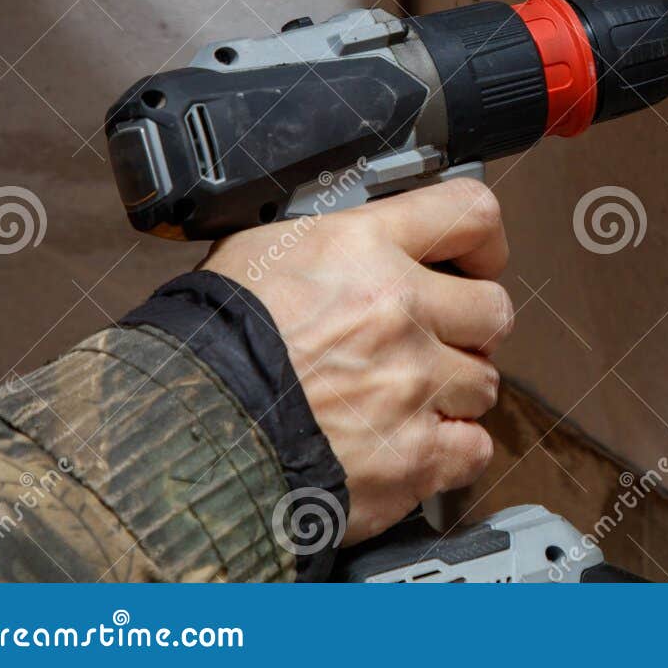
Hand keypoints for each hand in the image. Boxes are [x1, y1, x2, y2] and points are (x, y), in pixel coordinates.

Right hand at [201, 179, 512, 542]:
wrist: (174, 436)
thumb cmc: (204, 346)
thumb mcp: (258, 253)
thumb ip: (332, 243)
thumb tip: (364, 237)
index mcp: (362, 248)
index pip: (471, 212)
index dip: (483, 240)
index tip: (477, 258)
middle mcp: (397, 310)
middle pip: (493, 308)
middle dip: (469, 328)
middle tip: (436, 341)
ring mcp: (411, 385)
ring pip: (484, 383)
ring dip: (453, 393)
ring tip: (405, 399)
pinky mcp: (412, 455)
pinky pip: (473, 449)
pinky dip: (450, 453)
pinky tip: (412, 446)